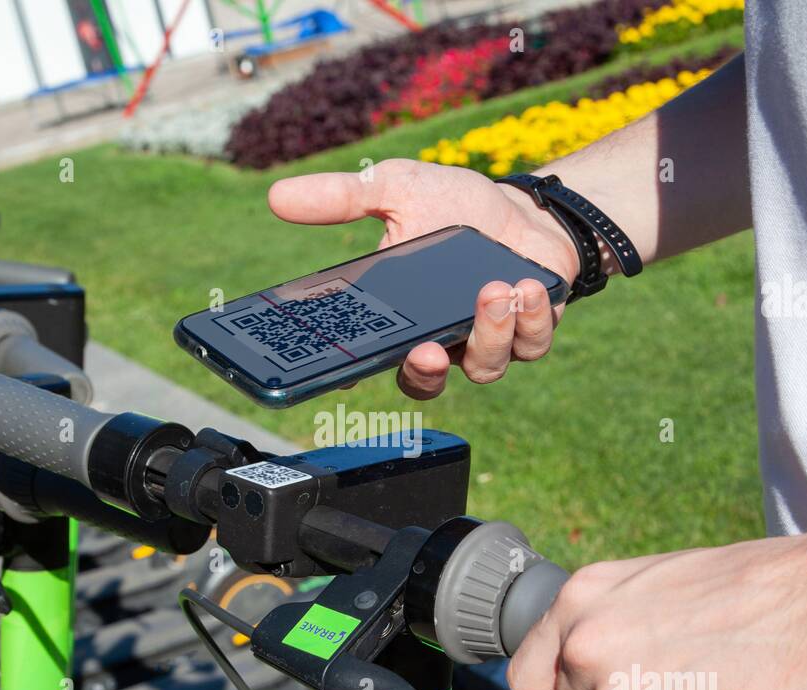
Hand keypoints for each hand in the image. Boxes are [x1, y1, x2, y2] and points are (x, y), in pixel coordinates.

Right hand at [268, 159, 579, 398]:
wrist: (524, 207)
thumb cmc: (456, 206)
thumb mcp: (397, 190)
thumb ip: (342, 197)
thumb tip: (276, 195)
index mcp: (400, 318)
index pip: (369, 357)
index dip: (355, 374)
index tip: (346, 373)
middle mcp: (440, 341)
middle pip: (424, 382)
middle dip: (424, 372)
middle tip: (426, 352)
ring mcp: (486, 342)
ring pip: (482, 367)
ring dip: (489, 333)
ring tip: (492, 289)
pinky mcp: (530, 334)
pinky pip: (530, 345)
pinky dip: (530, 319)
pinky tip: (526, 287)